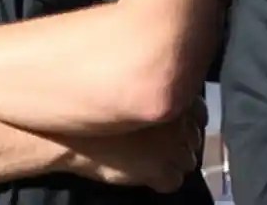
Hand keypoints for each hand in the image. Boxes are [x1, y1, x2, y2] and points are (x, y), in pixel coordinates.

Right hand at [62, 98, 207, 192]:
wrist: (67, 132)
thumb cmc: (88, 102)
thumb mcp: (124, 84)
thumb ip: (150, 87)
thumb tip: (160, 92)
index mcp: (171, 94)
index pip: (199, 111)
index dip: (183, 119)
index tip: (171, 123)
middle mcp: (179, 120)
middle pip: (194, 138)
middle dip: (180, 141)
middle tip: (157, 142)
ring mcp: (172, 148)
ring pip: (188, 161)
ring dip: (172, 161)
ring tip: (149, 158)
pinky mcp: (160, 172)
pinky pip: (173, 183)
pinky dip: (161, 180)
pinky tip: (144, 173)